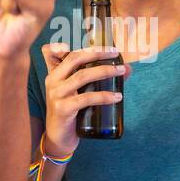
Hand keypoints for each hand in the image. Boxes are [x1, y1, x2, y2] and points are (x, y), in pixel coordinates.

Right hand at [39, 42, 129, 156]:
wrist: (58, 137)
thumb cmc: (71, 111)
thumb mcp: (78, 92)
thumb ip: (96, 79)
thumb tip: (127, 68)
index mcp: (54, 73)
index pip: (52, 52)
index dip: (62, 45)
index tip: (84, 43)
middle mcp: (52, 80)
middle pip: (74, 58)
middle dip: (97, 53)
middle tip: (115, 53)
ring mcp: (56, 94)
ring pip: (82, 76)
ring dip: (105, 71)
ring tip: (121, 71)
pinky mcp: (63, 109)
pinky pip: (86, 98)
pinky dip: (104, 96)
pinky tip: (117, 96)